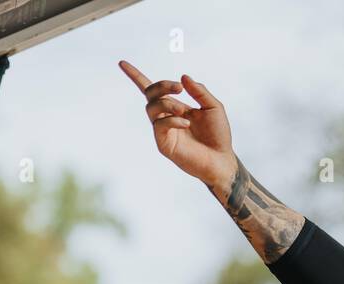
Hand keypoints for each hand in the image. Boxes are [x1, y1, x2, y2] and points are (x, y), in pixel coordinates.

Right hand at [118, 60, 237, 189]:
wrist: (222, 159)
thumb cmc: (219, 135)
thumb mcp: (213, 107)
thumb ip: (199, 91)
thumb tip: (183, 77)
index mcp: (175, 106)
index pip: (152, 90)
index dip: (135, 76)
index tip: (122, 63)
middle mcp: (166, 117)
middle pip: (150, 94)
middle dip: (162, 86)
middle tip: (178, 87)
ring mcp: (164, 131)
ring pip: (152, 108)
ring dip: (167, 103)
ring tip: (183, 110)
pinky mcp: (164, 144)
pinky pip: (159, 125)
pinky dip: (172, 120)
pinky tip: (186, 123)